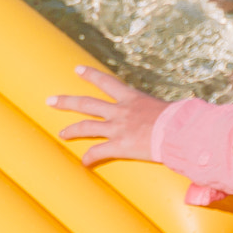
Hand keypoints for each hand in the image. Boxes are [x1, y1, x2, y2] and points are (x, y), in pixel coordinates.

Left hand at [48, 66, 168, 165]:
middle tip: (51, 100)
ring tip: (61, 133)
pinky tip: (84, 163)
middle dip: (67, 101)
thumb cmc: (179, 119)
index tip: (77, 69)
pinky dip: (89, 158)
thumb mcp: (167, 107)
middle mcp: (120, 110)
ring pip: (87, 127)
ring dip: (72, 130)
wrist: (178, 131)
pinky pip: (98, 152)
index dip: (90, 75)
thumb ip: (161, 109)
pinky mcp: (119, 146)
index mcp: (131, 97)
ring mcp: (117, 128)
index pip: (106, 82)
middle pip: (86, 103)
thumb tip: (181, 109)